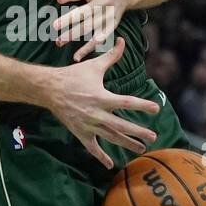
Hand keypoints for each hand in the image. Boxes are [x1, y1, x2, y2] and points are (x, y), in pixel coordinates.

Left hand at [41, 0, 131, 61]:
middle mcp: (104, 0)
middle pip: (87, 11)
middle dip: (71, 19)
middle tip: (55, 26)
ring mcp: (108, 14)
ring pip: (91, 27)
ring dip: (75, 35)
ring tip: (58, 42)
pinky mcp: (111, 25)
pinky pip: (100, 38)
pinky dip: (89, 48)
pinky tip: (77, 56)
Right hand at [44, 37, 159, 169]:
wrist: (49, 89)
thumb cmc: (73, 76)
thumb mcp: (93, 66)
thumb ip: (111, 56)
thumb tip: (122, 40)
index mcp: (102, 97)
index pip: (127, 102)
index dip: (143, 105)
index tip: (156, 109)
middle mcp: (97, 113)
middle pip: (122, 125)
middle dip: (139, 131)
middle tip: (153, 136)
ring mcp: (88, 125)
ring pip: (111, 137)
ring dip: (127, 144)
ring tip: (141, 149)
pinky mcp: (80, 133)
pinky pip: (92, 148)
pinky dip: (101, 156)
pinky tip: (110, 164)